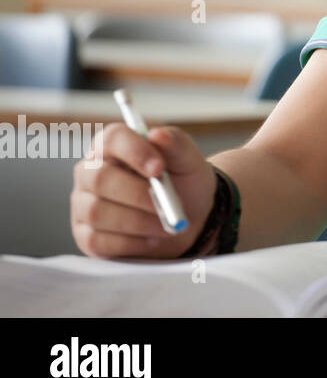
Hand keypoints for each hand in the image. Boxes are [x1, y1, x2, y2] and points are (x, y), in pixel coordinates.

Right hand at [70, 122, 216, 258]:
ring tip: (166, 225)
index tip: (159, 168)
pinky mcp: (85, 236)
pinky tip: (151, 239)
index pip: (112, 139)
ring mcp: (83, 205)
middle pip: (100, 179)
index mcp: (112, 146)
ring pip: (98, 212)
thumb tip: (157, 134)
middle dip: (139, 195)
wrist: (191, 217)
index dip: (135, 152)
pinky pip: (99, 241)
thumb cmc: (184, 182)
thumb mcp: (188, 161)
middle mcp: (90, 172)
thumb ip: (176, 144)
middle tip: (169, 206)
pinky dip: (132, 242)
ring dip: (139, 221)